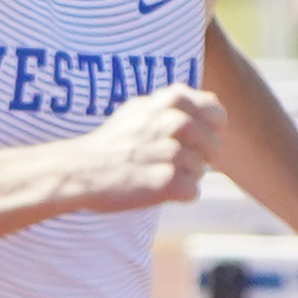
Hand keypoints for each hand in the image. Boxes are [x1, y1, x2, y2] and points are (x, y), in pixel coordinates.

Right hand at [66, 85, 221, 213]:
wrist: (80, 171)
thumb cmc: (111, 143)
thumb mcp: (140, 109)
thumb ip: (176, 103)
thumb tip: (211, 102)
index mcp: (172, 102)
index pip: (216, 114)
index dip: (208, 130)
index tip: (187, 139)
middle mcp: (176, 123)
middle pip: (213, 146)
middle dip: (196, 158)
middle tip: (163, 162)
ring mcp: (173, 154)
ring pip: (201, 171)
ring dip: (181, 177)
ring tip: (151, 173)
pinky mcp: (169, 183)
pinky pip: (192, 192)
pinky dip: (176, 195)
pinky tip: (152, 188)